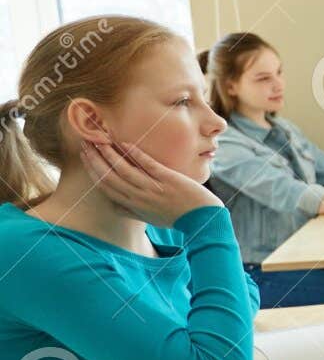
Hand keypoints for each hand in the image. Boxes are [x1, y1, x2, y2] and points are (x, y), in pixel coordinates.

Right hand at [80, 140, 220, 227]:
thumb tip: (113, 206)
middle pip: (109, 176)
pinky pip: (148, 165)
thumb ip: (130, 211)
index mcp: (132, 204)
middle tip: (86, 142)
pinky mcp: (168, 180)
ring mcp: (153, 188)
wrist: (202, 219)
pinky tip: (125, 144)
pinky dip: (135, 155)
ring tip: (100, 140)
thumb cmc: (175, 217)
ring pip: (124, 170)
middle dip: (95, 158)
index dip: (92, 169)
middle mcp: (138, 197)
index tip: (85, 155)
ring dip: (109, 154)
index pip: (105, 185)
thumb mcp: (149, 218)